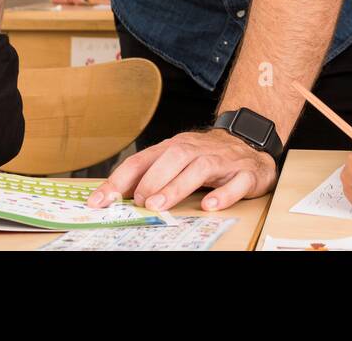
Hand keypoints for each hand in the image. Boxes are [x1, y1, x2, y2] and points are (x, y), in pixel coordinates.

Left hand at [86, 129, 276, 212]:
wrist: (252, 146)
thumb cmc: (207, 157)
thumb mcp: (176, 162)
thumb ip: (149, 175)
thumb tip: (113, 196)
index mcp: (175, 147)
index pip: (143, 159)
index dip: (120, 179)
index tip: (100, 200)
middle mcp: (197, 149)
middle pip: (173, 156)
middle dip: (152, 179)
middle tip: (139, 202)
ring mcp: (223, 160)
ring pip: (200, 167)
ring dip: (177, 186)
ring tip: (160, 204)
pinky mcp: (245, 173)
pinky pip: (236, 182)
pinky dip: (223, 194)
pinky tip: (209, 205)